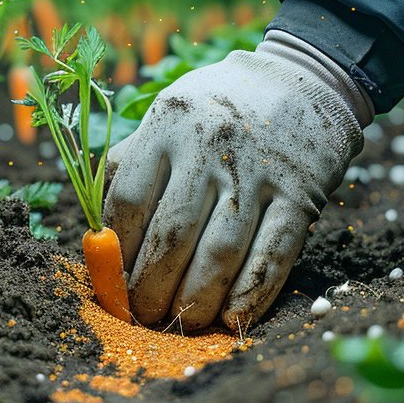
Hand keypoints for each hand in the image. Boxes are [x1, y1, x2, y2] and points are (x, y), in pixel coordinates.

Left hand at [104, 32, 367, 330]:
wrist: (303, 81)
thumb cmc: (219, 107)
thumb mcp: (168, 114)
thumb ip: (134, 162)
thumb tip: (100, 229)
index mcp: (168, 126)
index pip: (130, 200)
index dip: (117, 251)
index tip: (114, 282)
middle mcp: (210, 148)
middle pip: (173, 234)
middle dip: (152, 287)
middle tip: (144, 315)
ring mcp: (257, 173)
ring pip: (221, 251)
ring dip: (197, 298)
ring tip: (182, 321)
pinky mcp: (299, 195)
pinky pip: (272, 255)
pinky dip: (251, 294)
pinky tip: (233, 318)